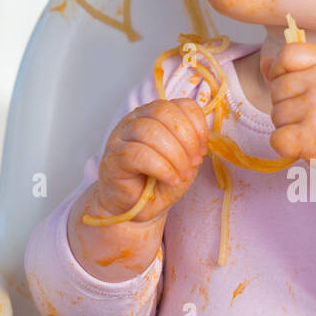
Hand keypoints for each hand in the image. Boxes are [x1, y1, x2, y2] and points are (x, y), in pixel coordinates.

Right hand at [94, 98, 208, 221]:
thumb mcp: (184, 160)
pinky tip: (170, 179)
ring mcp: (121, 136)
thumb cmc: (159, 183)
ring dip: (176, 155)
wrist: (136, 210)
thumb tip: (201, 137)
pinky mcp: (113, 157)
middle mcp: (136, 120)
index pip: (180, 104)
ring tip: (182, 174)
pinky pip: (138, 153)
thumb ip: (192, 143)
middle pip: (164, 112)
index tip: (202, 150)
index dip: (197, 125)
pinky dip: (162, 168)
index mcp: (155, 115)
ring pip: (151, 131)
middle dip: (187, 139)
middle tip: (193, 164)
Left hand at [264, 43, 315, 168]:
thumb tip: (265, 64)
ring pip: (276, 115)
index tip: (292, 87)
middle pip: (277, 88)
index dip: (281, 70)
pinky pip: (277, 139)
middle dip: (287, 105)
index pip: (289, 53)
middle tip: (315, 118)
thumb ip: (301, 70)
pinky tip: (307, 147)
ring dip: (289, 127)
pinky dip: (287, 147)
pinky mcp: (310, 136)